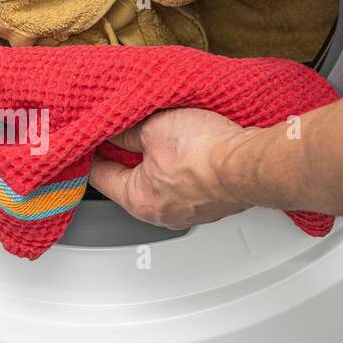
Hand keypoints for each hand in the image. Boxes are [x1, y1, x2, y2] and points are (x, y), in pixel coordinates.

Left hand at [88, 108, 251, 229]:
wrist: (250, 164)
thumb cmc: (204, 153)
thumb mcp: (152, 128)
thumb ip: (126, 131)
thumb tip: (114, 130)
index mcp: (137, 200)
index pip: (100, 176)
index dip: (94, 152)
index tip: (93, 137)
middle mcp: (161, 214)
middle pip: (131, 182)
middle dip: (128, 157)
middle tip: (126, 132)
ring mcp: (189, 212)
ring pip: (162, 185)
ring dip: (159, 162)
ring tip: (161, 136)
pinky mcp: (212, 204)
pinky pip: (188, 186)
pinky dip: (184, 169)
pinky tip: (189, 149)